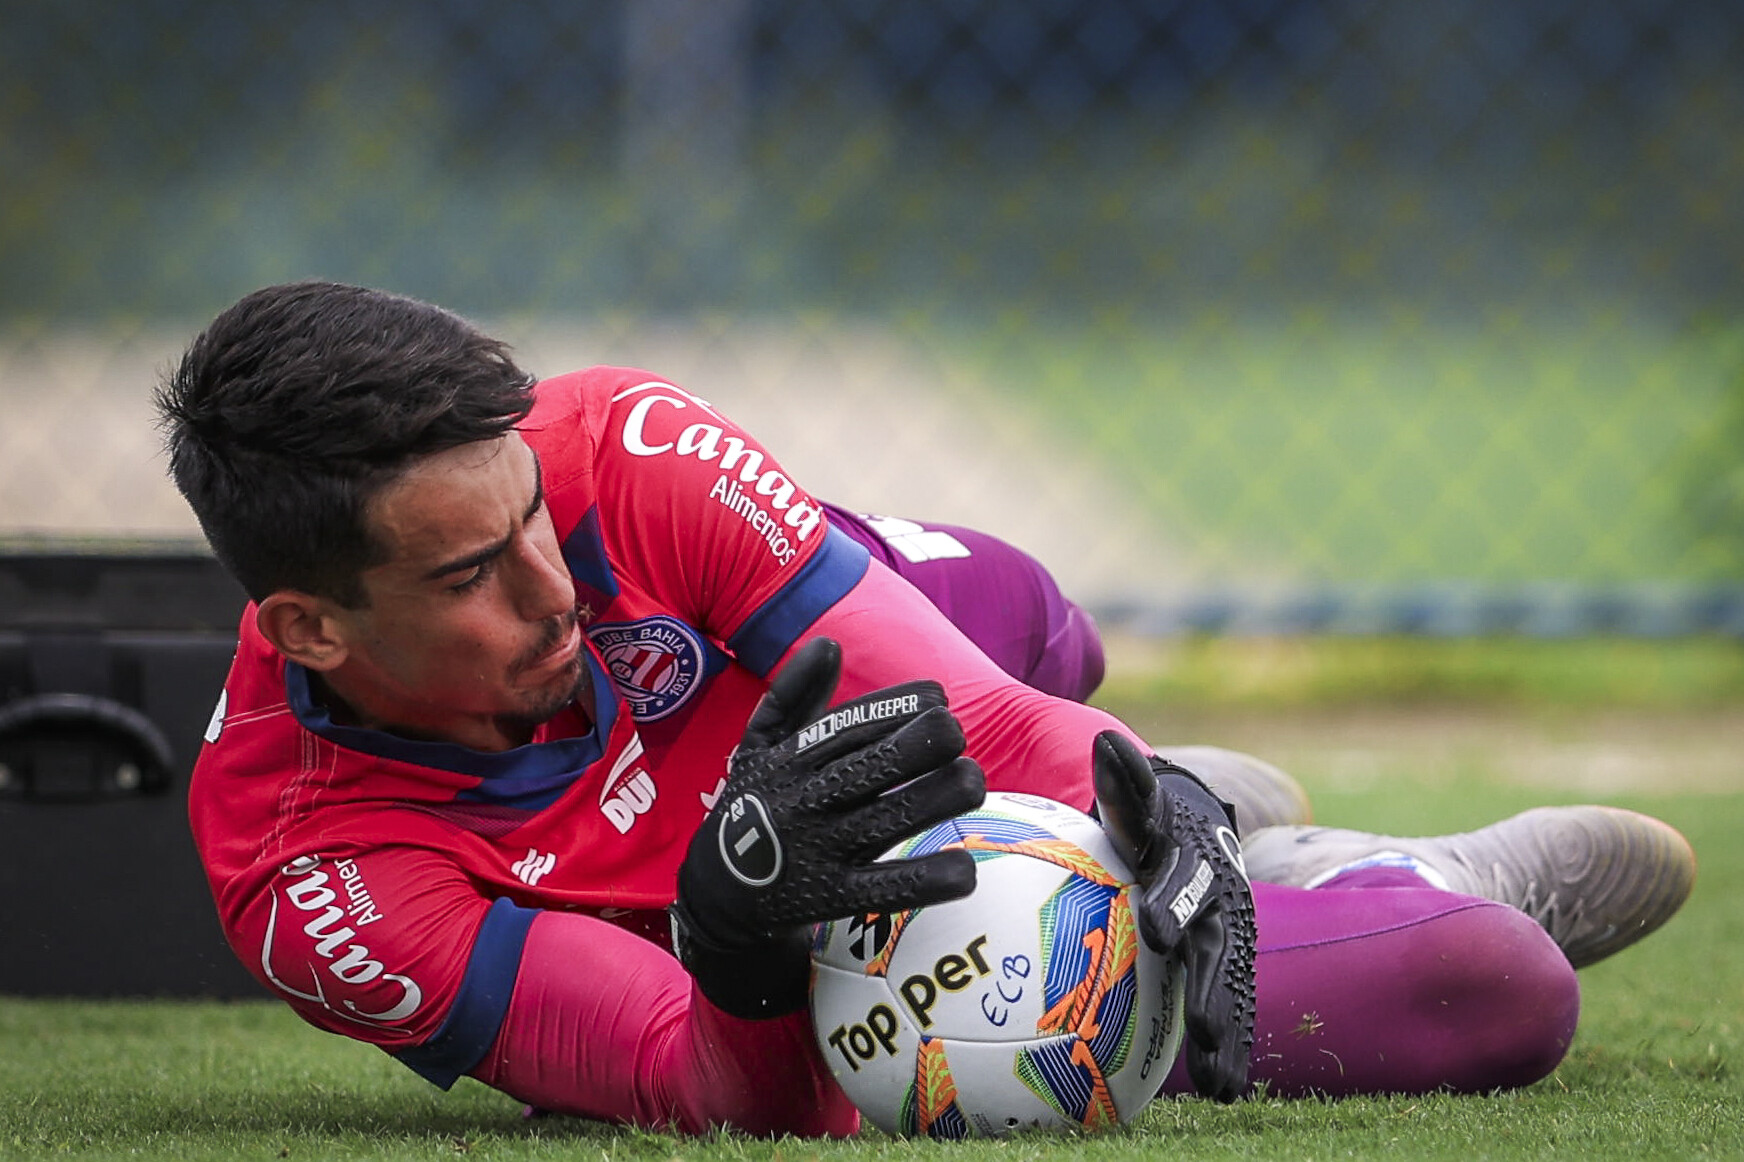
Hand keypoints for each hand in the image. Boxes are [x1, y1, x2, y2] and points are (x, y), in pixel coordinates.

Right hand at [670, 637, 985, 1017]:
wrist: (718, 893)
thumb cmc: (753, 804)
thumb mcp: (757, 748)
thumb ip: (791, 696)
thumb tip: (828, 644)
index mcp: (789, 760)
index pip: (847, 726)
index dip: (896, 707)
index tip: (938, 695)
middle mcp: (804, 801)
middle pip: (873, 766)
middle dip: (922, 744)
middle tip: (956, 734)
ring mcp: (819, 851)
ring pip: (887, 820)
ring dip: (937, 798)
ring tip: (972, 782)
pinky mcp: (832, 899)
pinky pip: (885, 888)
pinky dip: (926, 879)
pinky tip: (964, 870)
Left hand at [1092, 730, 1255, 1101]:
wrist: (1199, 826)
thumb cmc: (1150, 814)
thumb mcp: (1137, 796)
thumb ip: (1124, 780)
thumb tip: (1104, 742)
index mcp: (1194, 858)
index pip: (1181, 879)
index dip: (1171, 902)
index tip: (1155, 930)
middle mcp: (1223, 899)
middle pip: (1219, 946)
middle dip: (1212, 987)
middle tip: (1205, 1029)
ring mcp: (1229, 934)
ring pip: (1227, 985)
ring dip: (1226, 1032)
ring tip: (1219, 1083)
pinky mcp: (1225, 962)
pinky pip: (1225, 1004)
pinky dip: (1228, 1046)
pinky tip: (1221, 1091)